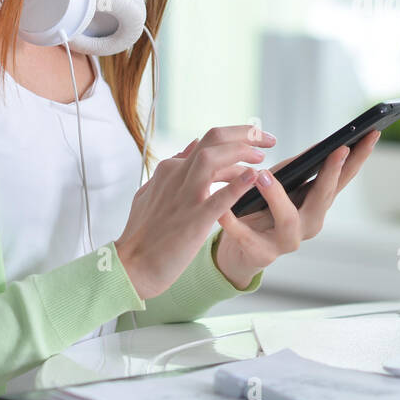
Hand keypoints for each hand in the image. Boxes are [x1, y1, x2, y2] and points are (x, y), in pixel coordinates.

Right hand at [113, 125, 276, 299]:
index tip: (254, 141)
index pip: (208, 142)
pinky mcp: (194, 220)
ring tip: (261, 159)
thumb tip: (191, 146)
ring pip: (214, 159)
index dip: (235, 138)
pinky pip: (218, 198)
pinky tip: (254, 178)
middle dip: (245, 134)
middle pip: (214, 140)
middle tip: (267, 140)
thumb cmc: (142, 233)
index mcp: (170, 169)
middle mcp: (177, 176)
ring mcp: (185, 197)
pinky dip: (237, 186)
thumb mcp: (151, 191)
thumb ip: (173, 167)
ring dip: (241, 153)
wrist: (131, 266)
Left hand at [213, 130, 381, 287]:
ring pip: (289, 220)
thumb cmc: (265, 208)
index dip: (359, 157)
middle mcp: (310, 223)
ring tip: (263, 176)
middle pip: (324, 197)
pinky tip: (225, 212)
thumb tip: (322, 146)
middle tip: (338, 150)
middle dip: (332, 174)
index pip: (345, 177)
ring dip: (278, 197)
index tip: (371, 134)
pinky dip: (235, 224)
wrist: (240, 251)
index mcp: (318, 204)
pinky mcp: (260, 253)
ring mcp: (286, 241)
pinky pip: (247, 237)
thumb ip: (301, 168)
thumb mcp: (284, 184)